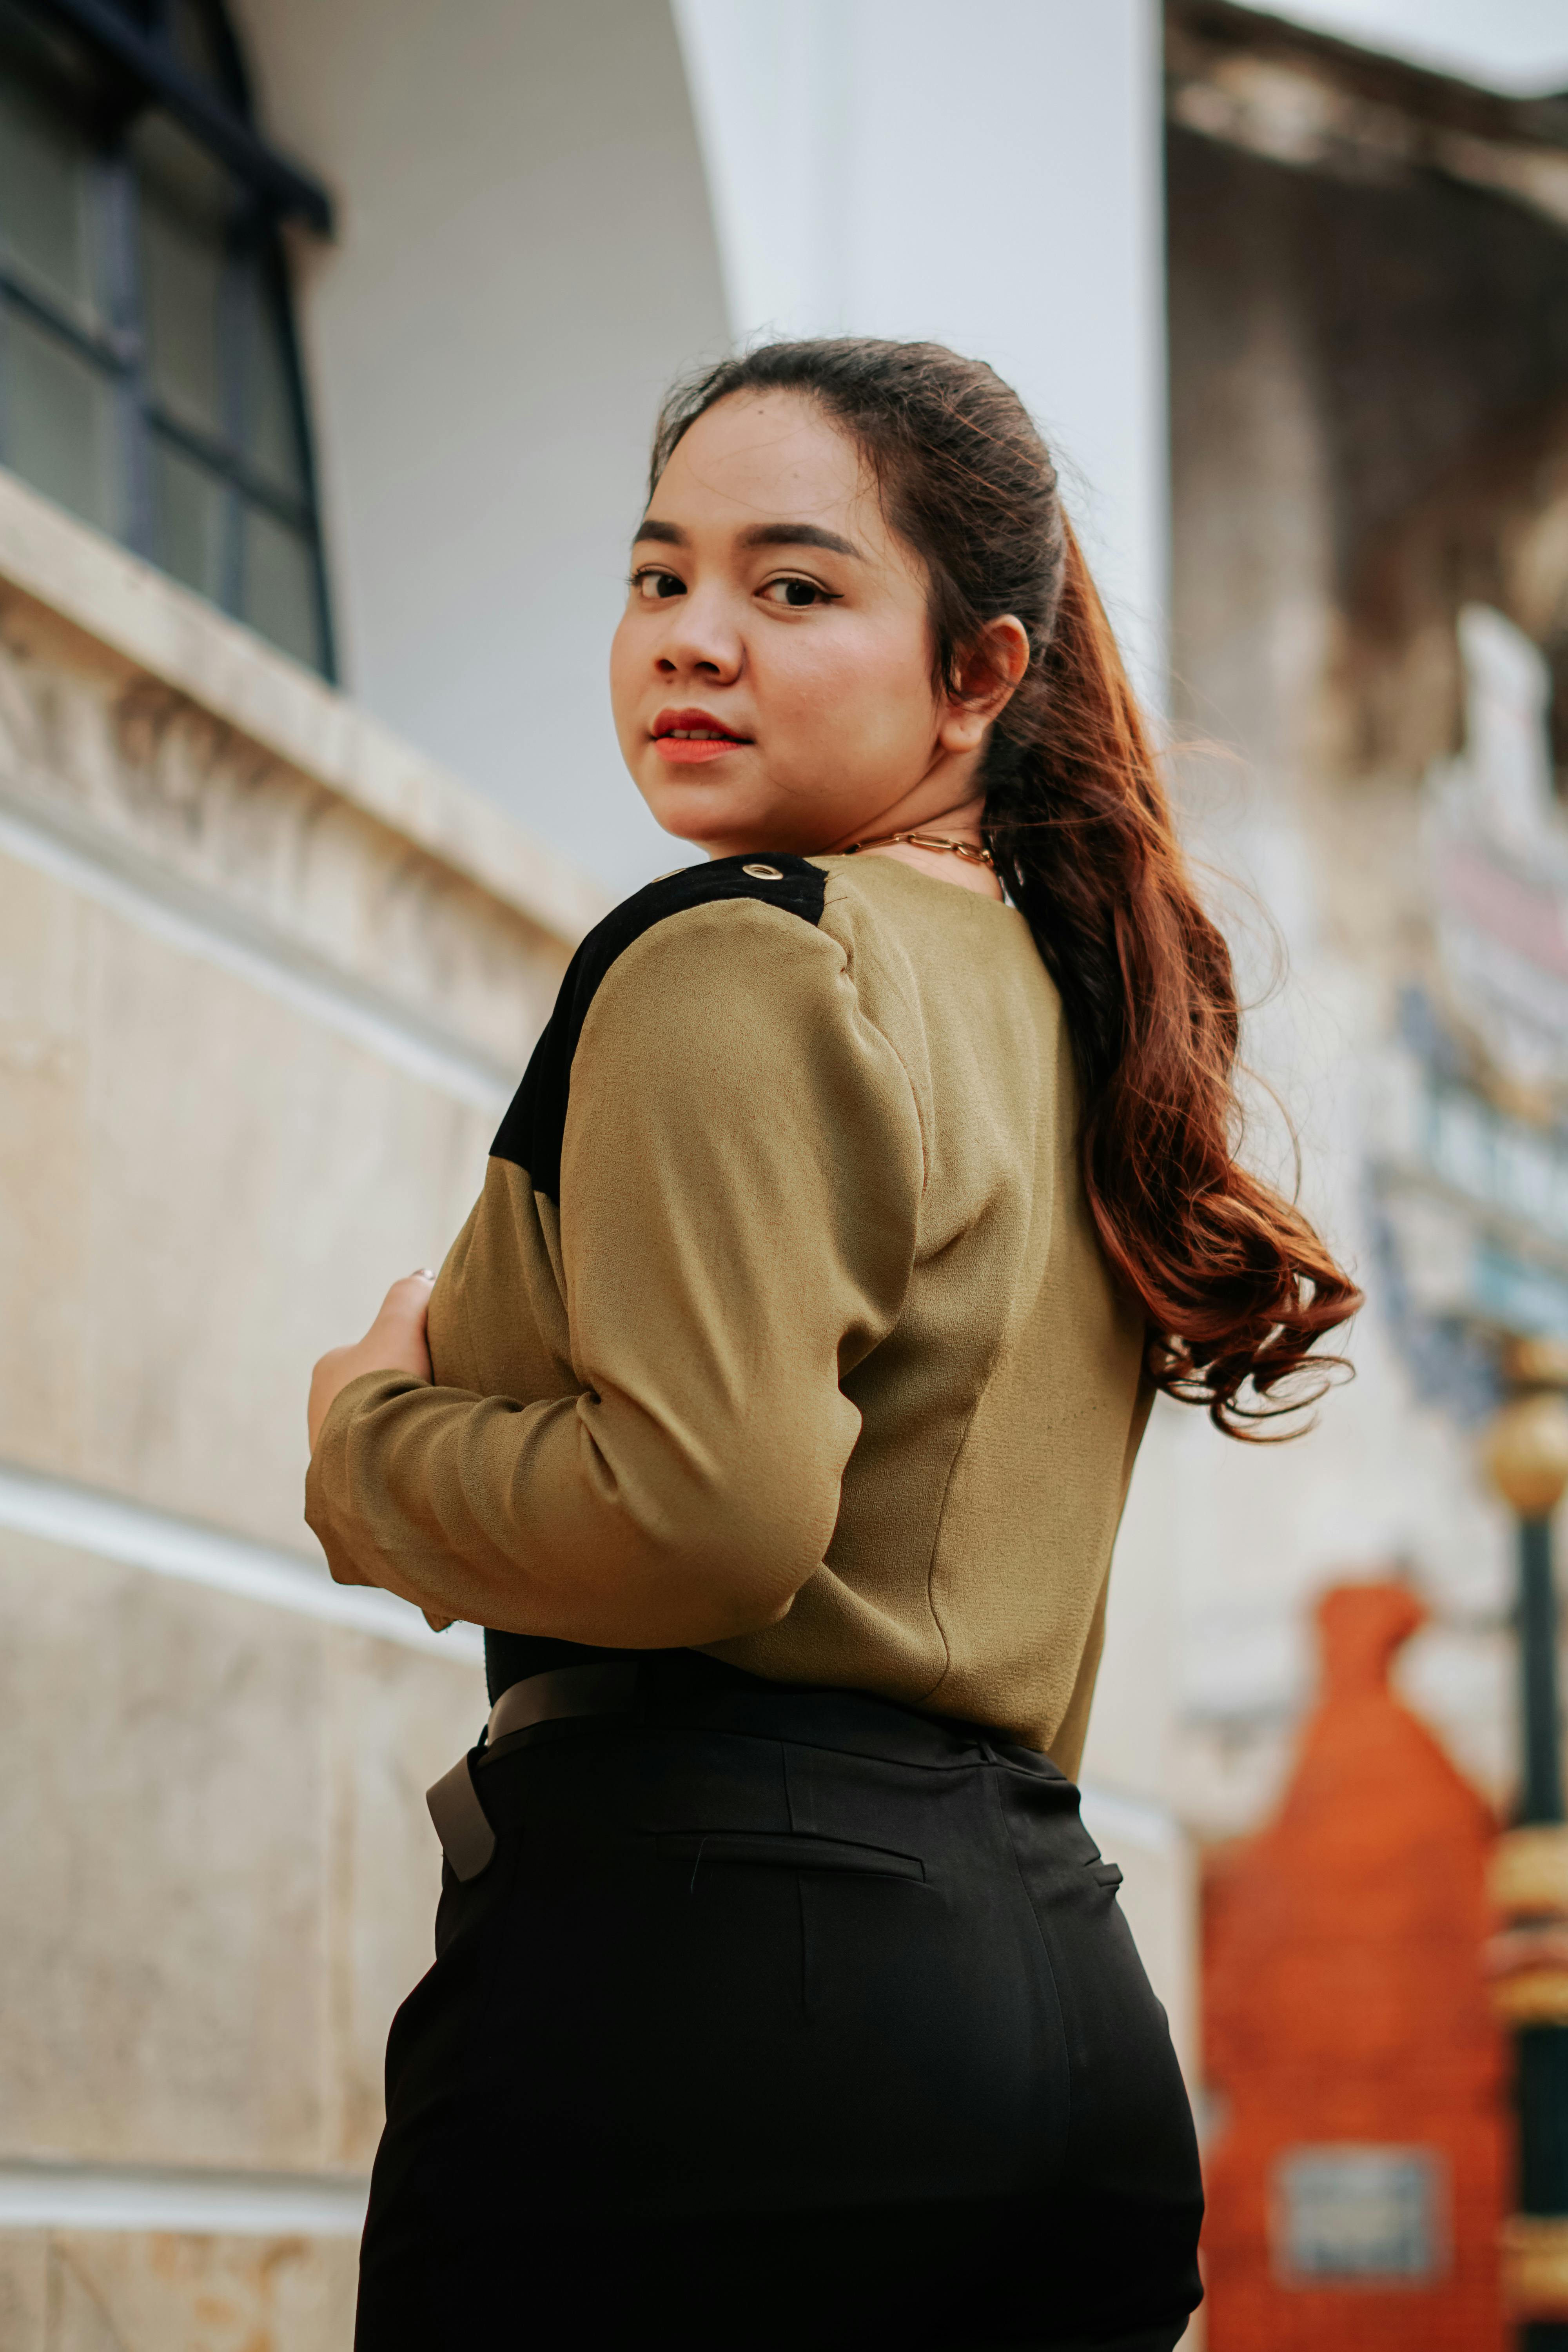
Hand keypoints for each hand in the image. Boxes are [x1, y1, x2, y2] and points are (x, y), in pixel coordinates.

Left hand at [308, 1271, 435, 1452]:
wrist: (371, 1454)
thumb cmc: (383, 1385)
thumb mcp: (401, 1326)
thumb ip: (410, 1297)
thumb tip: (421, 1276)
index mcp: (329, 1368)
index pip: (372, 1354)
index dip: (405, 1355)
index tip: (430, 1365)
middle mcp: (318, 1407)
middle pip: (370, 1393)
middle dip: (396, 1396)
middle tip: (430, 1402)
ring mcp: (327, 1446)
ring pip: (371, 1429)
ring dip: (394, 1430)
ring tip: (425, 1434)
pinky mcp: (339, 1481)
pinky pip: (372, 1463)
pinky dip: (391, 1459)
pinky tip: (412, 1461)